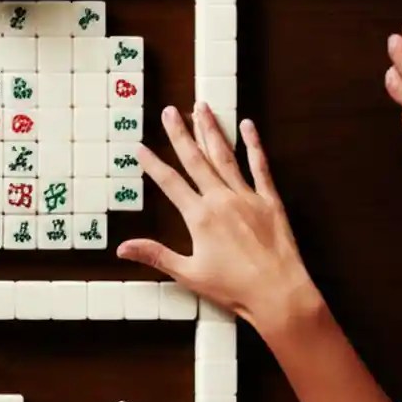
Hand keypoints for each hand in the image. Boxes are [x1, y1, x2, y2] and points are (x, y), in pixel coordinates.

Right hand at [118, 105, 317, 327]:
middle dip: (180, 133)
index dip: (153, 164)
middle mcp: (222, 200)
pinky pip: (260, 166)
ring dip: (211, 131)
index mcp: (200, 217)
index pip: (170, 182)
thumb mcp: (189, 274)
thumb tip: (123, 247)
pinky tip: (247, 126)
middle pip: (196, 160)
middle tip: (169, 111)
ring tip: (201, 108)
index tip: (140, 147)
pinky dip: (253, 145)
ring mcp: (247, 197)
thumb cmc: (234, 288)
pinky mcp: (270, 201)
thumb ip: (156, 255)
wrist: (279, 294)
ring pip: (225, 156)